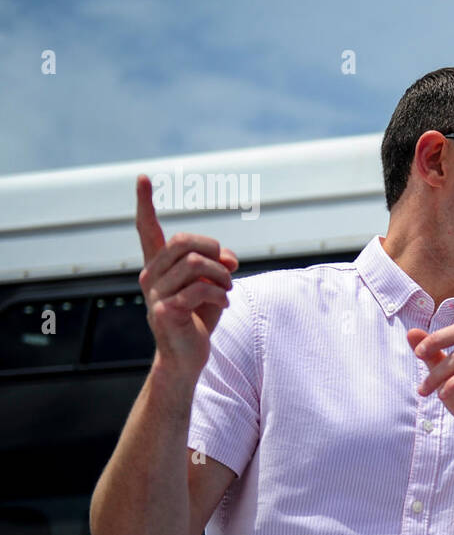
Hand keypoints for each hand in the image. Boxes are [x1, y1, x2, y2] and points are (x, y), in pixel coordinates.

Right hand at [134, 175, 238, 378]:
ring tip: (227, 288)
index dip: (146, 203)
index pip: (147, 229)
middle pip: (184, 241)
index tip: (143, 178)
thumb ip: (220, 264)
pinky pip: (201, 288)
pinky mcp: (166, 311)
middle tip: (227, 268)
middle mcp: (150, 275)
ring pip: (196, 263)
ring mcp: (155, 294)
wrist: (187, 356)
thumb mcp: (213, 284)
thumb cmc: (199, 317)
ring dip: (222, 274)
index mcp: (159, 266)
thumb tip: (229, 258)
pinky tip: (223, 304)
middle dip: (214, 249)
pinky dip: (220, 293)